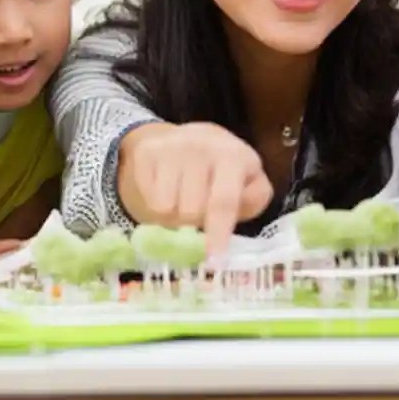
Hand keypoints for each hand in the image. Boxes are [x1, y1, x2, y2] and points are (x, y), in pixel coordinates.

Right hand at [122, 122, 273, 257]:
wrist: (184, 138)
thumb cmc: (222, 171)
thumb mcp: (248, 181)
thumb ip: (251, 201)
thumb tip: (228, 224)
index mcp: (233, 155)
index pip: (223, 201)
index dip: (218, 234)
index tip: (215, 262)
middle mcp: (201, 146)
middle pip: (191, 211)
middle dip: (195, 223)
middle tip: (199, 213)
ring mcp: (171, 147)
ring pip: (166, 210)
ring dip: (174, 217)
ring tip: (183, 200)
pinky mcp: (147, 152)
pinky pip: (149, 201)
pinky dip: (156, 206)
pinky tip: (167, 190)